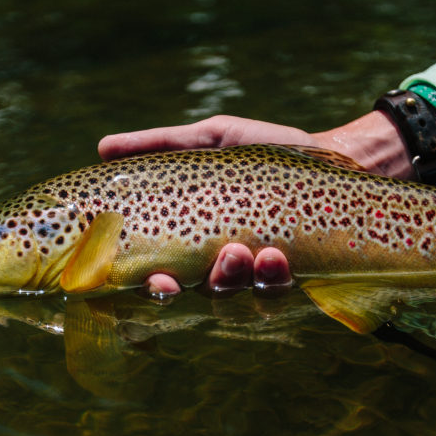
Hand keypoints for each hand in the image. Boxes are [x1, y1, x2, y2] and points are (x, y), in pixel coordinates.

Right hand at [100, 113, 410, 294]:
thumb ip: (162, 145)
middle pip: (186, 293)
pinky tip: (274, 256)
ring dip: (228, 279)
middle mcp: (219, 263)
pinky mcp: (293, 277)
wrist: (333, 157)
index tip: (146, 278)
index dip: (146, 284)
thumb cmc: (266, 152)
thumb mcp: (212, 140)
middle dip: (175, 293)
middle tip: (173, 281)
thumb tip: (102, 148)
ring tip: (240, 252)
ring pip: (230, 296)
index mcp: (193, 237)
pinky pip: (275, 292)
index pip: (158, 270)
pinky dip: (271, 277)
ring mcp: (255, 274)